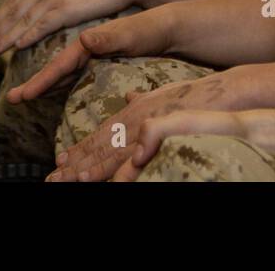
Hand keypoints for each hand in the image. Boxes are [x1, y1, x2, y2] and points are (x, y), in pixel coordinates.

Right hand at [6, 6, 175, 103]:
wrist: (170, 23)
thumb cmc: (153, 29)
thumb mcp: (134, 34)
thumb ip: (110, 38)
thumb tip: (85, 39)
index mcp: (91, 43)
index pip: (60, 66)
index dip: (41, 81)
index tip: (21, 95)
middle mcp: (88, 46)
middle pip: (56, 68)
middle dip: (34, 83)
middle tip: (12, 99)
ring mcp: (94, 52)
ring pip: (63, 70)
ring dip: (43, 82)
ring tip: (23, 95)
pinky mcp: (103, 56)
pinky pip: (76, 71)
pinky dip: (61, 79)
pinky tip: (53, 87)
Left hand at [49, 71, 236, 182]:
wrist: (220, 92)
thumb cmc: (193, 95)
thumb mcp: (161, 92)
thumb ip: (142, 98)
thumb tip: (128, 96)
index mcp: (133, 111)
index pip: (101, 133)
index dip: (80, 148)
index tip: (61, 160)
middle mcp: (135, 120)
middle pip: (101, 145)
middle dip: (77, 164)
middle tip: (54, 178)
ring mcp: (148, 129)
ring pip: (114, 154)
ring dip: (93, 169)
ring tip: (73, 181)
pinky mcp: (162, 136)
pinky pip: (139, 159)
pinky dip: (124, 170)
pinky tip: (113, 181)